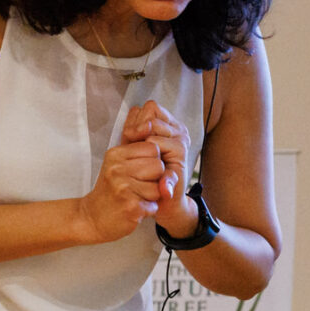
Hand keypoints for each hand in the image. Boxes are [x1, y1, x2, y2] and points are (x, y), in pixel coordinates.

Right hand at [78, 140, 166, 242]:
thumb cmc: (110, 190)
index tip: (141, 170)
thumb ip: (134, 149)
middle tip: (138, 186)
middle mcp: (118, 169)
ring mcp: (123, 188)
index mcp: (116, 154)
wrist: (92, 218)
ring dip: (151, 196)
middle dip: (155, 178)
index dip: (153, 160)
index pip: (153, 148)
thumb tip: (151, 126)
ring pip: (159, 187)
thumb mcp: (116, 163)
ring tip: (136, 197)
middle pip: (158, 166)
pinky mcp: (131, 207)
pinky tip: (135, 209)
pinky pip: (154, 205)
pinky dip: (148, 210)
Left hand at [123, 101, 197, 235]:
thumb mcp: (135, 149)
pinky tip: (144, 161)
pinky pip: (156, 144)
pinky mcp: (180, 153)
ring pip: (152, 126)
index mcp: (168, 126)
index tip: (128, 136)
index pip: (149, 108)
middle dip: (136, 127)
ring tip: (139, 156)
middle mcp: (178, 130)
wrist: (161, 202)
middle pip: (150, 111)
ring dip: (141, 140)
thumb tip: (133, 110)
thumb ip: (134, 130)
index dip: (135, 119)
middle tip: (131, 143)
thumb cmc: (145, 174)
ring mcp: (181, 140)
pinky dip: (147, 152)